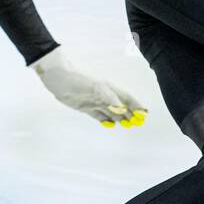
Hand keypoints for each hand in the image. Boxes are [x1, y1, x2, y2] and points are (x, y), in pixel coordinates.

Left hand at [30, 46, 146, 127]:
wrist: (58, 78)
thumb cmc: (78, 80)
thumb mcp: (96, 88)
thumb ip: (110, 99)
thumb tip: (122, 111)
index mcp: (109, 89)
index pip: (126, 98)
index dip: (136, 106)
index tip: (145, 114)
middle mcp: (104, 96)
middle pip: (121, 107)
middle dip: (131, 114)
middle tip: (138, 123)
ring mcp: (95, 101)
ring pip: (111, 112)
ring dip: (120, 119)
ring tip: (128, 125)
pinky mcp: (85, 107)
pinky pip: (98, 115)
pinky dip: (104, 120)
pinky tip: (109, 125)